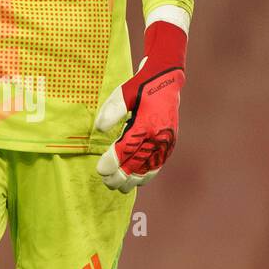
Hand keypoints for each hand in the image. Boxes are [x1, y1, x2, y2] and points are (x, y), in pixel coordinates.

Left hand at [94, 20, 186, 191]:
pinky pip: (158, 165)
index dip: (112, 161)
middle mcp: (158, 136)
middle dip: (120, 176)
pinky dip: (147, 175)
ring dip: (133, 180)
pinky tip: (136, 180)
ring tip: (118, 186)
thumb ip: (111, 110)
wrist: (167, 81)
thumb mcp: (123, 93)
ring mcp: (165, 142)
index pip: (126, 149)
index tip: (100, 170)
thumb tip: (99, 128)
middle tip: (106, 181)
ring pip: (148, 169)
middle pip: (136, 163)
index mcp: (146, 124)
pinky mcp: (169, 144)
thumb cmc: (141, 87)